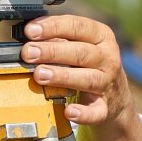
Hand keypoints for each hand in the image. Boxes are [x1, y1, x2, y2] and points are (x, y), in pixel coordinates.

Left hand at [19, 15, 137, 128]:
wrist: (115, 96)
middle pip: (80, 52)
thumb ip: (56, 38)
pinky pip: (96, 111)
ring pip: (87, 79)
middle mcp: (107, 58)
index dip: (53, 27)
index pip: (77, 26)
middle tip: (28, 53)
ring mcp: (108, 83)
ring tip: (40, 75)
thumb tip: (26, 34)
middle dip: (52, 52)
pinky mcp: (106, 108)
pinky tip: (69, 111)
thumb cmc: (88, 63)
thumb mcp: (78, 44)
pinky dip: (83, 113)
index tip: (30, 31)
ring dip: (62, 76)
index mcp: (101, 36)